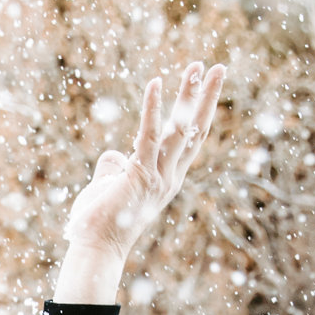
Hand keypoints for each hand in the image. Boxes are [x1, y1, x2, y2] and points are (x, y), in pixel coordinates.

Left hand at [52, 61, 226, 303]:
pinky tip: (156, 83)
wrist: (96, 249)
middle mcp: (169, 176)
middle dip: (207, 97)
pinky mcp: (139, 175)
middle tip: (219, 67)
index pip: (191, 139)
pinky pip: (148, 136)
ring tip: (198, 66)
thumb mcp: (112, 188)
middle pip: (195, 129)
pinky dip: (152, 108)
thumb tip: (114, 155)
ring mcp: (158, 176)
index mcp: (167, 178)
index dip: (201, 111)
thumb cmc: (101, 222)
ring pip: (180, 129)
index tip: (207, 86)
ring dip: (189, 95)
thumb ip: (115, 168)